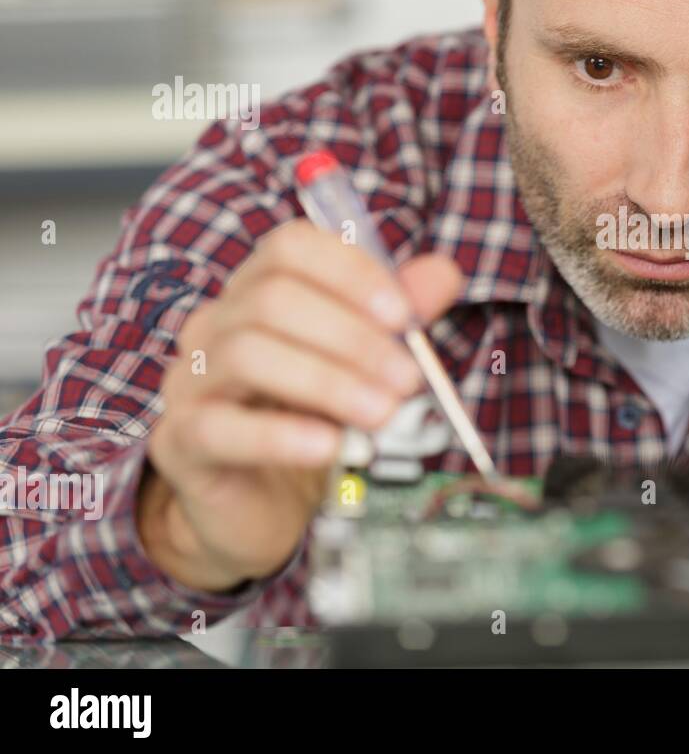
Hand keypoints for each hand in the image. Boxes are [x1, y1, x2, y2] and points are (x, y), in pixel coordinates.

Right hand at [138, 220, 463, 591]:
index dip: (349, 272)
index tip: (403, 314)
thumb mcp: (363, 366)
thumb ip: (399, 317)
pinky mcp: (182, 441)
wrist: (262, 505)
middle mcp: (216, 326)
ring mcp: (190, 381)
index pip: (289, 248)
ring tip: (382, 414)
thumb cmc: (311, 421)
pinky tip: (330, 446)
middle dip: (351, 337)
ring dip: (327, 382)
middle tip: (407, 378)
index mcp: (258, 292)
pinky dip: (281, 434)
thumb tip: (442, 273)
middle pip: (271, 299)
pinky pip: (220, 427)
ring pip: (247, 355)